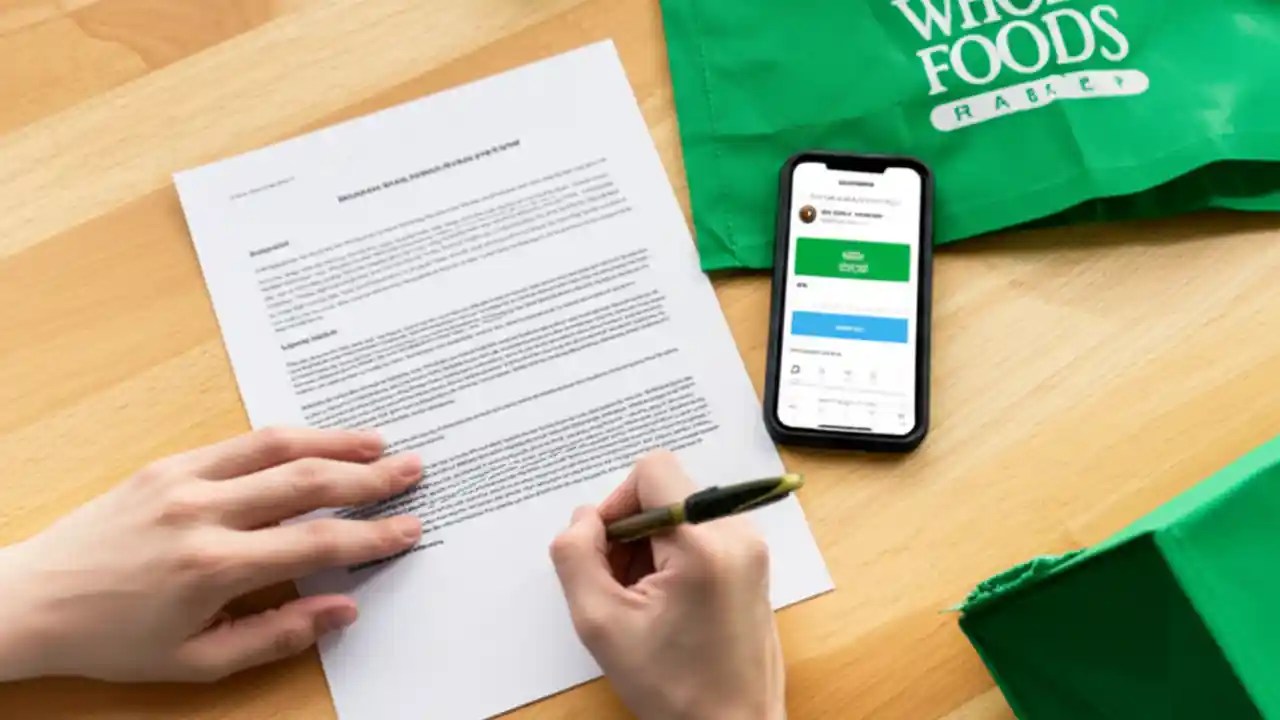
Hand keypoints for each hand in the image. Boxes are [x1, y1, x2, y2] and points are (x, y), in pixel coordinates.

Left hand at [0, 427, 422, 682]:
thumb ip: (276, 634)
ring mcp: (182, 480)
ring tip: (377, 442)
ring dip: (333, 441)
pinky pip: (238, 442)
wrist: (33, 601)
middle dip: (368, 477)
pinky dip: (285, 438)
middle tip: (413, 469)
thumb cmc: (113, 639)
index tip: (409, 528)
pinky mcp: (166, 465)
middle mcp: (201, 512)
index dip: (372, 536)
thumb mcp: (196, 662)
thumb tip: (342, 609)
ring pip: (275, 446)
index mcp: (212, 567)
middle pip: (306, 482)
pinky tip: (313, 440)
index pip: (316, 544)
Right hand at [550, 451, 784, 719]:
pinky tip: (664, 602)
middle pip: (666, 491)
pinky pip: (701, 534)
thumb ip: (576, 556)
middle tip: (617, 586)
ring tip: (640, 601)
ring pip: (681, 513)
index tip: (604, 550)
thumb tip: (583, 519)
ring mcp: (751, 548)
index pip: (652, 470)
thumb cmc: (673, 688)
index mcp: (706, 544)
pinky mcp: (752, 563)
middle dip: (630, 532)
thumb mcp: (600, 623)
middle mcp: (738, 534)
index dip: (615, 503)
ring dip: (649, 547)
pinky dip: (673, 557)